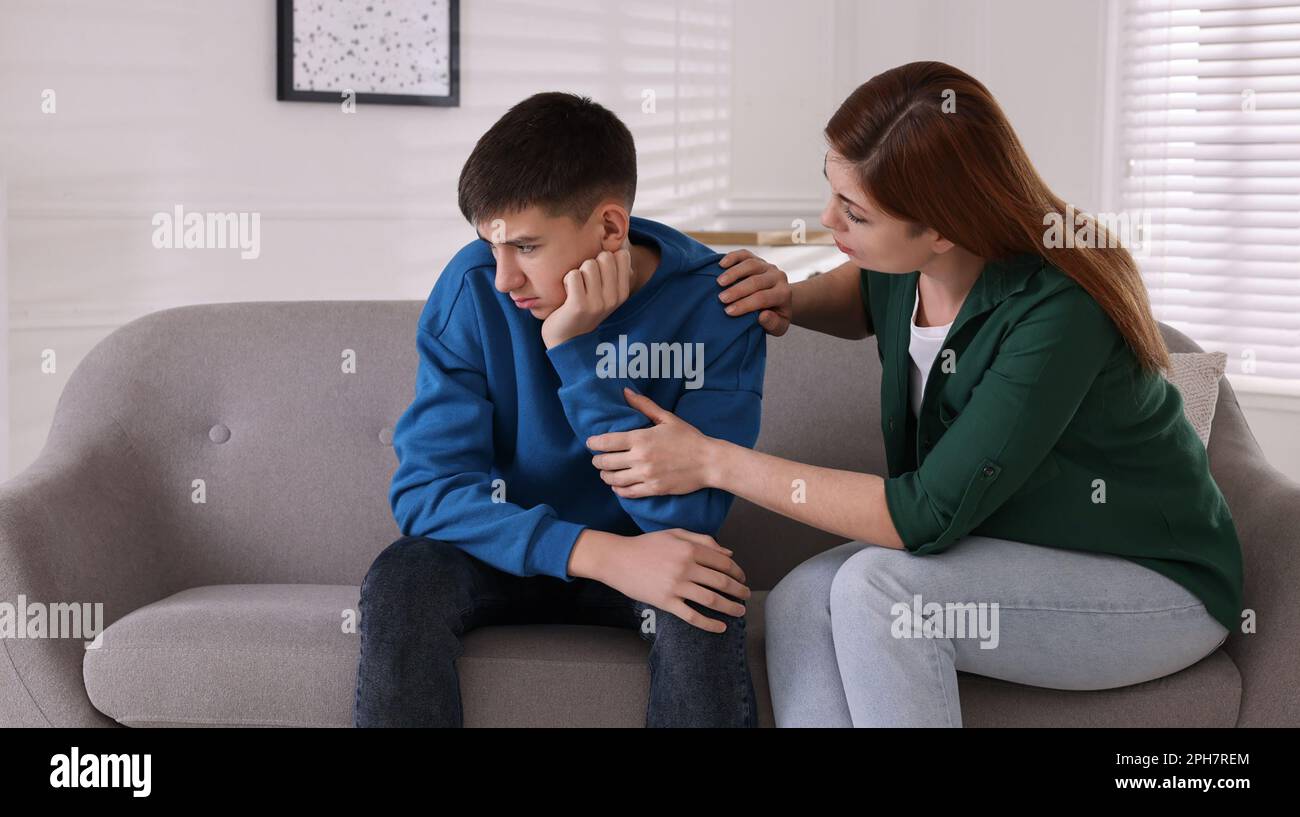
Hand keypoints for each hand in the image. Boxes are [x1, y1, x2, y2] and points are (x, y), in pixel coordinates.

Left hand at [541, 248, 632, 348]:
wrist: (566, 339)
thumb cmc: (583, 309)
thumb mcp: (605, 293)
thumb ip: (612, 272)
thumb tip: (618, 247)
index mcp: (622, 292)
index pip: (622, 256)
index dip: (606, 258)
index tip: (598, 274)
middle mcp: (613, 298)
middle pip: (605, 256)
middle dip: (590, 264)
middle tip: (584, 283)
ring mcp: (597, 303)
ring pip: (588, 264)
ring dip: (577, 273)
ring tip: (575, 290)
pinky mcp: (579, 305)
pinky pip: (573, 275)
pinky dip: (566, 281)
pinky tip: (567, 294)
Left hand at [587, 387, 715, 496]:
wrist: (708, 462)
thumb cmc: (689, 438)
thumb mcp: (667, 418)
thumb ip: (644, 406)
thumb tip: (625, 392)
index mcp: (641, 439)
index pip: (607, 442)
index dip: (594, 443)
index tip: (591, 443)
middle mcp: (640, 458)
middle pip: (606, 462)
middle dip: (597, 461)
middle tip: (597, 459)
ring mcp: (646, 475)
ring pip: (614, 479)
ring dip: (605, 476)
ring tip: (605, 472)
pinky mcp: (653, 489)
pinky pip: (627, 492)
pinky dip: (618, 490)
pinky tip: (618, 485)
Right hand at [600, 528, 749, 632]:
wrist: (617, 559)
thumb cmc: (646, 545)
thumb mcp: (675, 534)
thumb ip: (703, 540)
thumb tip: (729, 554)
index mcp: (690, 549)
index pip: (724, 563)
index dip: (738, 572)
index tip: (743, 579)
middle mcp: (685, 567)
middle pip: (722, 582)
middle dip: (739, 591)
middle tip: (747, 596)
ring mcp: (676, 586)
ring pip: (712, 600)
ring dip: (730, 608)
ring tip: (740, 612)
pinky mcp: (665, 602)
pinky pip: (692, 616)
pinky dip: (709, 624)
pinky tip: (721, 627)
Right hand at [717, 249, 792, 335]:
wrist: (779, 300)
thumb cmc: (774, 316)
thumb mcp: (778, 327)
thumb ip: (773, 324)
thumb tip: (762, 316)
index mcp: (784, 294)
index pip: (763, 298)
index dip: (745, 305)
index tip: (728, 311)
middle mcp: (778, 277)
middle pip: (756, 281)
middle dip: (737, 290)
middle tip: (721, 298)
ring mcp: (767, 266)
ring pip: (750, 264)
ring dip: (733, 273)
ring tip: (719, 282)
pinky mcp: (757, 259)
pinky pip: (745, 254)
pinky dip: (733, 257)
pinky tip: (721, 264)